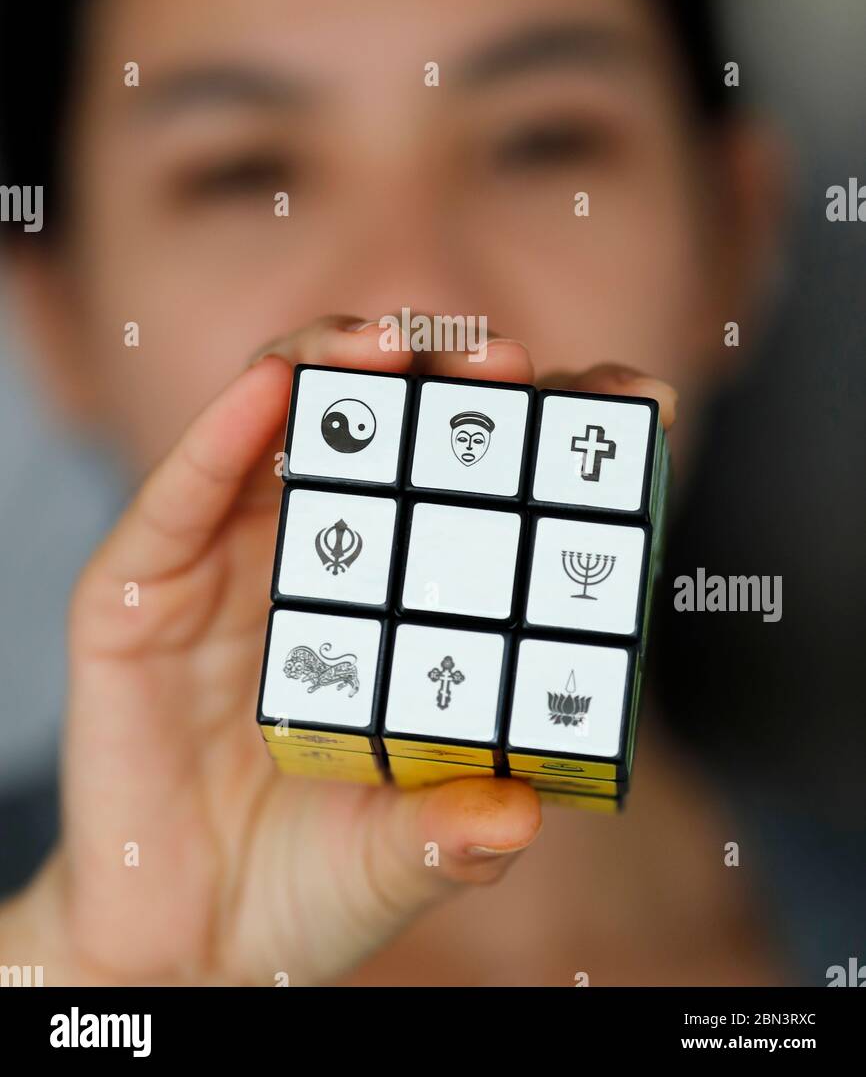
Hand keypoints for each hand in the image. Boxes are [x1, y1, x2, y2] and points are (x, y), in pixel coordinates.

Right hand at [7, 317, 674, 985]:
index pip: (492, 489)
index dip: (559, 433)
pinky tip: (269, 391)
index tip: (636, 401)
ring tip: (393, 349)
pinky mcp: (139, 587)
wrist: (178, 943)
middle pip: (395, 427)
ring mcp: (230, 561)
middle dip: (452, 379)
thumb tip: (520, 816)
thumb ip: (452, 837)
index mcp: (407, 599)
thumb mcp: (397, 861)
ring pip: (283, 421)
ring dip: (338, 362)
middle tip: (507, 363)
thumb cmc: (305, 881)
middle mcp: (328, 558)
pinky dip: (220, 433)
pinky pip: (180, 493)